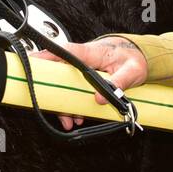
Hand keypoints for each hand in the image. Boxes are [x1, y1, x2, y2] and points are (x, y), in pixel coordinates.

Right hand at [33, 36, 149, 131]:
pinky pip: (71, 91)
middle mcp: (81, 59)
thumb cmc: (134, 57)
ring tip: (70, 120)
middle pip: (58, 74)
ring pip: (62, 86)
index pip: (64, 51)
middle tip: (58, 111)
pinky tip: (76, 116)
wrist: (139, 56)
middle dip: (53, 93)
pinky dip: (71, 105)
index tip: (33, 62)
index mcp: (90, 52)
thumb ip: (119, 83)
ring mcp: (80, 69)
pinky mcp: (82, 78)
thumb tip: (101, 98)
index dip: (47, 56)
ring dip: (63, 104)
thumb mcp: (133, 70)